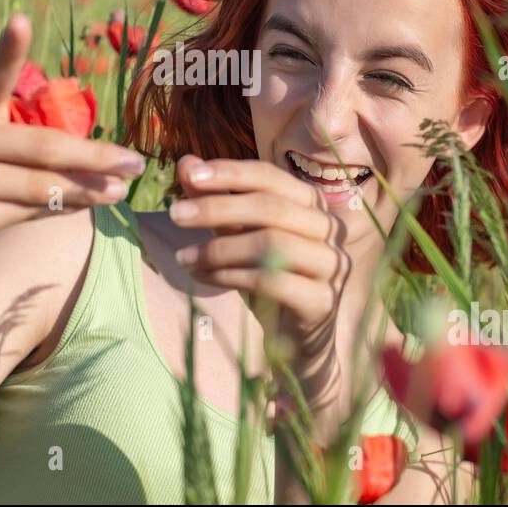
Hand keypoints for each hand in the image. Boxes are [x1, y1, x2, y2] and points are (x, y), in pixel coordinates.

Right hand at [0, 14, 146, 264]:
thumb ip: (23, 133)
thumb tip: (93, 153)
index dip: (7, 50)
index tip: (21, 21)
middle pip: (42, 149)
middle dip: (95, 157)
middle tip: (135, 162)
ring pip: (39, 188)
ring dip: (87, 190)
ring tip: (120, 189)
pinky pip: (25, 214)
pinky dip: (60, 210)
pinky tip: (86, 205)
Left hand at [167, 154, 351, 407]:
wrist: (297, 342)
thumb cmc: (268, 279)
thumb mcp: (238, 236)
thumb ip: (217, 200)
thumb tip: (186, 164)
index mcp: (312, 205)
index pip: (272, 176)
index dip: (231, 172)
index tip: (189, 174)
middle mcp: (330, 230)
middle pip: (271, 207)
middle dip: (218, 207)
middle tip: (175, 214)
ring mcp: (332, 265)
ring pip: (272, 243)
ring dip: (219, 247)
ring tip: (184, 257)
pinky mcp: (322, 300)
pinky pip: (272, 280)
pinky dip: (231, 276)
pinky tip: (204, 278)